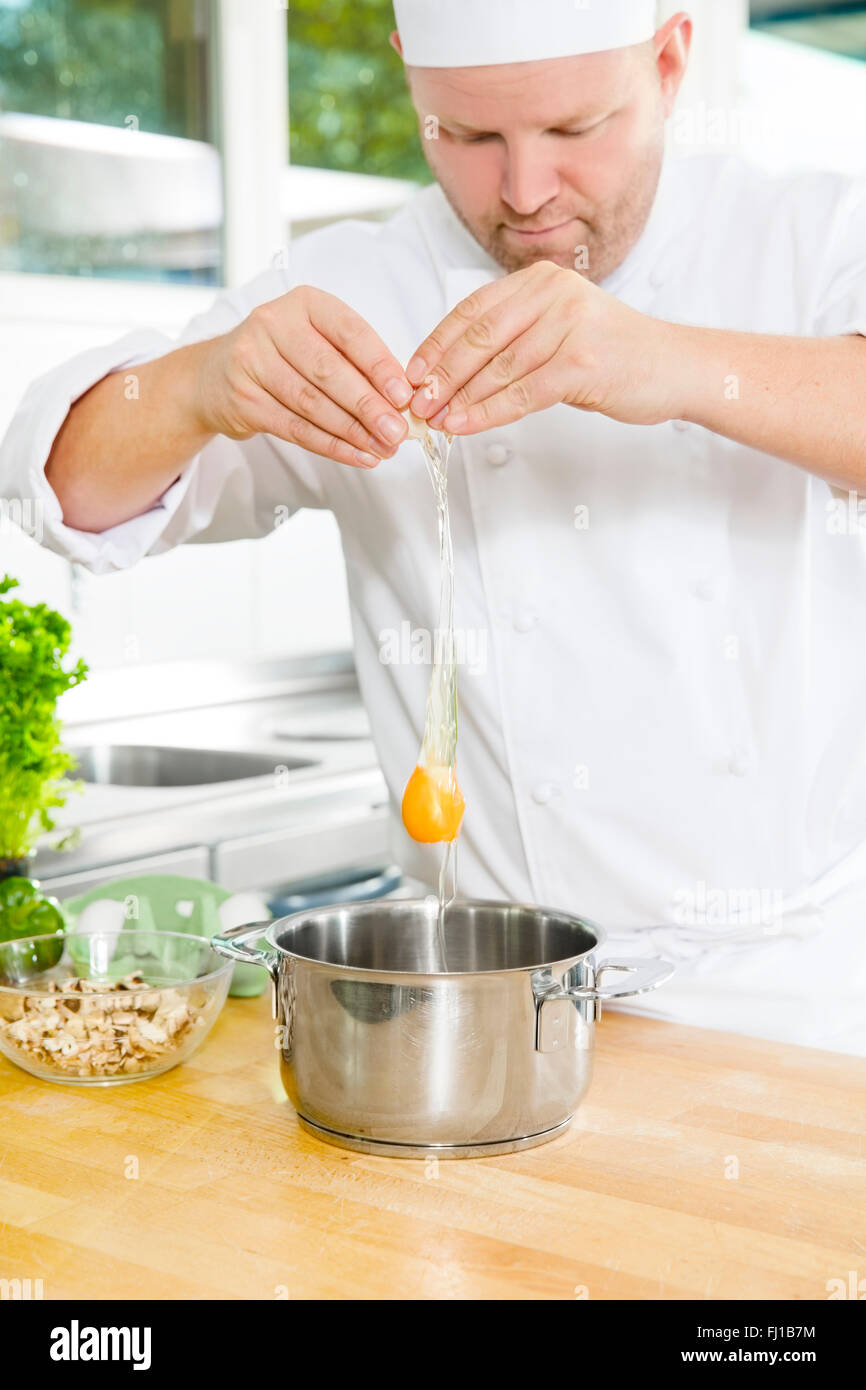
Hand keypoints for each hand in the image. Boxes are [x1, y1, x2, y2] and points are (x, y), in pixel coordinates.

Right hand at [197, 286, 412, 468]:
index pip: (349, 333)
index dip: (379, 366)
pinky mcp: (244, 399)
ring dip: (352, 431)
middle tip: (397, 431)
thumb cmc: (282, 356)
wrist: (214, 376)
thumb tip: (400, 398)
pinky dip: (331, 445)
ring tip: (382, 448)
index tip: (403, 395)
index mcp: (304, 303)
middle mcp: (273, 324)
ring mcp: (253, 361)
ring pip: (312, 403)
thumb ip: (355, 362)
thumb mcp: (317, 341)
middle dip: (368, 406)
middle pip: (329, 371)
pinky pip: (295, 428)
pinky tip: (357, 455)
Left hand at [406, 261, 684, 433]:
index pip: (473, 310)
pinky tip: (465, 425)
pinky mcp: (581, 362)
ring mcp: (569, 324)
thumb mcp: (560, 330)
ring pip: (497, 368)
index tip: (412, 373)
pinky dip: (488, 412)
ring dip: (460, 398)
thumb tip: (455, 373)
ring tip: (435, 420)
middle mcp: (553, 293)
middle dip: (442, 374)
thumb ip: (515, 339)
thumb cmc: (615, 354)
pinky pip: (522, 392)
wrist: (675, 368)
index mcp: (540, 280)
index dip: (436, 343)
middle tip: (416, 401)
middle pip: (479, 337)